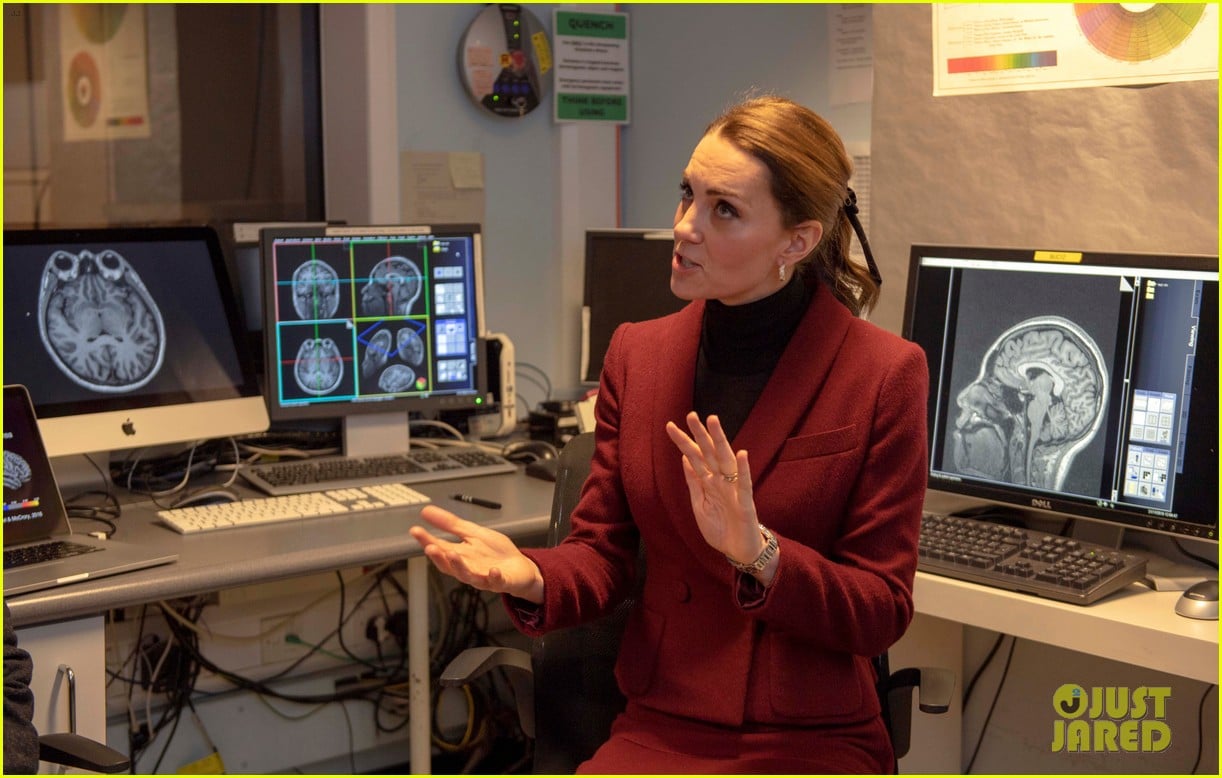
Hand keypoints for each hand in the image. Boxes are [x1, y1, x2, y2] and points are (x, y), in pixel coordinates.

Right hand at [410, 505, 544, 602]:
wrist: (520, 568)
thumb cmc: (495, 553)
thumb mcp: (473, 533)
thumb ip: (451, 524)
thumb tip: (427, 511)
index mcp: (461, 556)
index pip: (440, 548)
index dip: (427, 540)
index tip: (415, 530)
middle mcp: (468, 568)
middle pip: (449, 565)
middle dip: (439, 557)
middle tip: (429, 547)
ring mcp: (484, 577)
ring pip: (468, 576)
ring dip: (460, 566)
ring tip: (452, 554)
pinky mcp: (501, 582)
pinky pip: (496, 581)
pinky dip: (493, 576)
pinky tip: (493, 570)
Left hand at [665, 412, 766, 567]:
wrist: (738, 551)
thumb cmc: (720, 528)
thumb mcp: (699, 505)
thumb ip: (694, 482)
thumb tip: (685, 459)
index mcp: (708, 481)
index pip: (694, 457)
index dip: (683, 442)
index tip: (670, 426)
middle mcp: (721, 480)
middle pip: (709, 453)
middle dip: (700, 434)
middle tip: (691, 415)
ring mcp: (733, 489)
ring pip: (726, 460)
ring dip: (720, 441)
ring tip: (713, 422)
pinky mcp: (745, 502)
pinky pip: (744, 484)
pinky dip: (742, 470)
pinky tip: (740, 454)